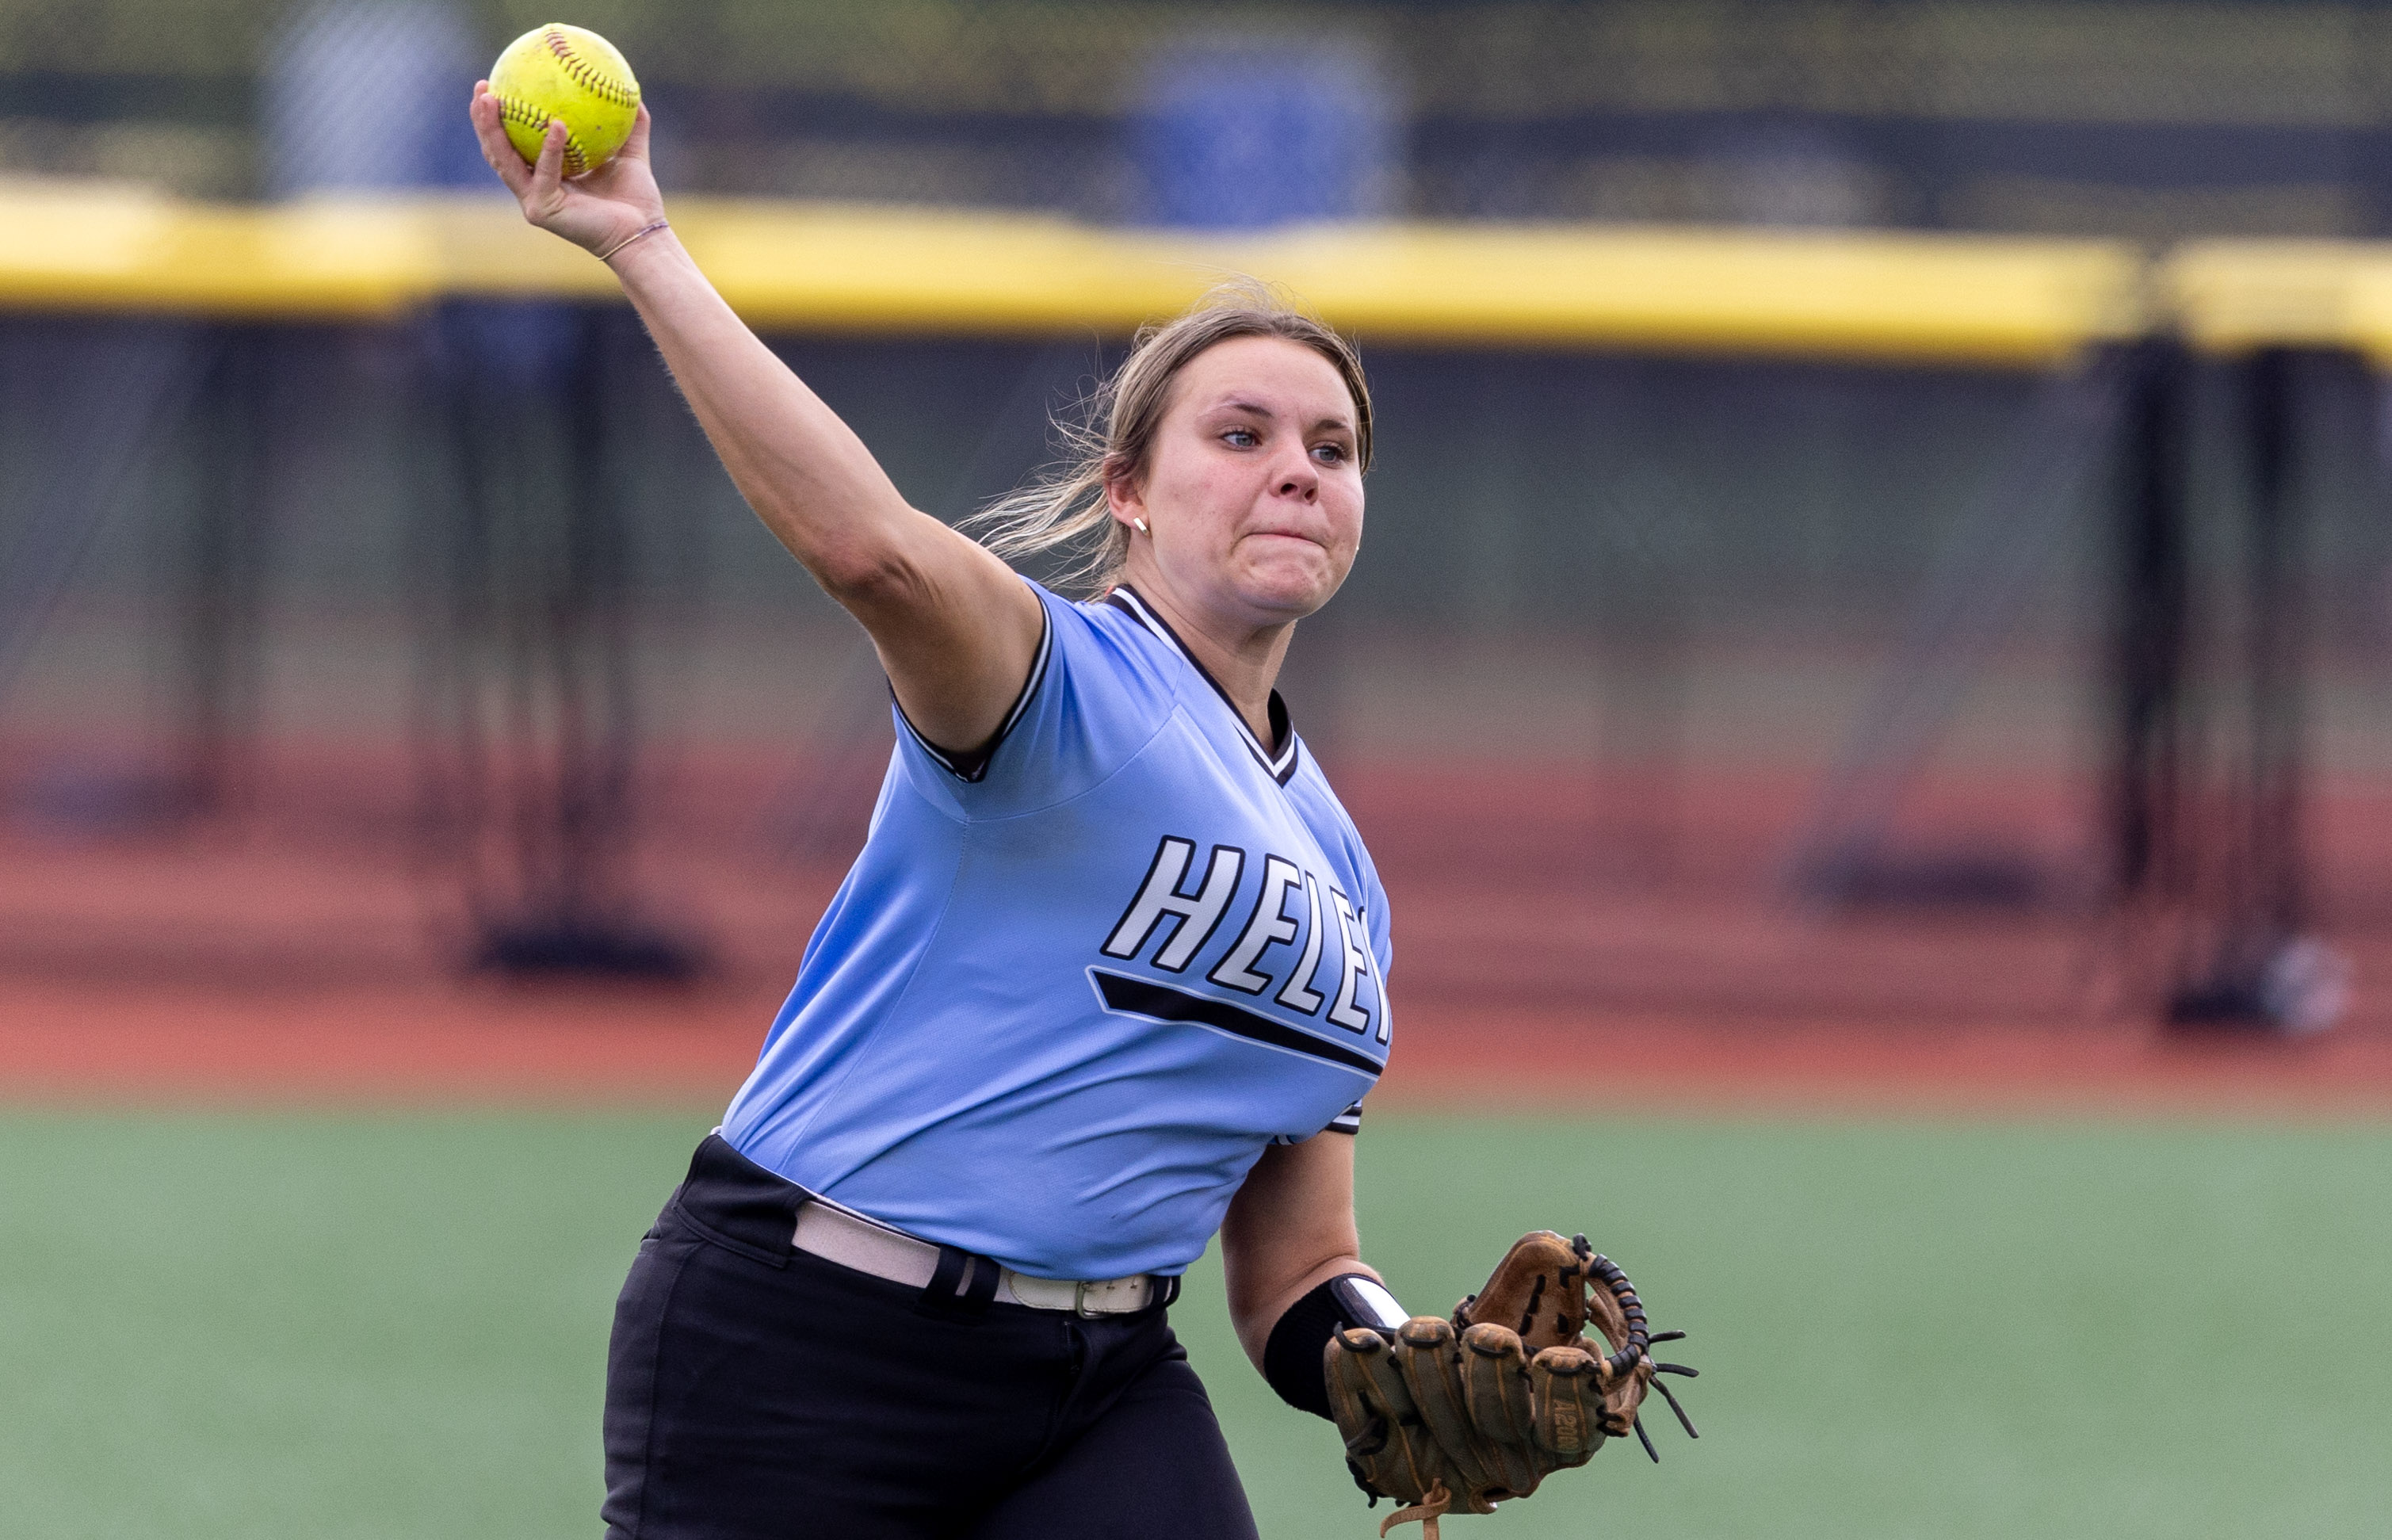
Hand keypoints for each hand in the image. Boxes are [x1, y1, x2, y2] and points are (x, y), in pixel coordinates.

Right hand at [468, 81, 664, 257]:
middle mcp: (533, 189)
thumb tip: (633, 90)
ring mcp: (534, 201)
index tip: (495, 84)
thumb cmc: (636, 200)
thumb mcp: (631, 155)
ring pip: (504, 162)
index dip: (499, 116)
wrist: (643, 233)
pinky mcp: (543, 211)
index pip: (512, 143)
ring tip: (492, 100)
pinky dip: (549, 149)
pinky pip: (544, 173)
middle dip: (482, 119)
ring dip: (493, 130)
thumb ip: (630, 127)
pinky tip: (555, 124)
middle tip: (481, 88)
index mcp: (545, 175)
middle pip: (496, 151)